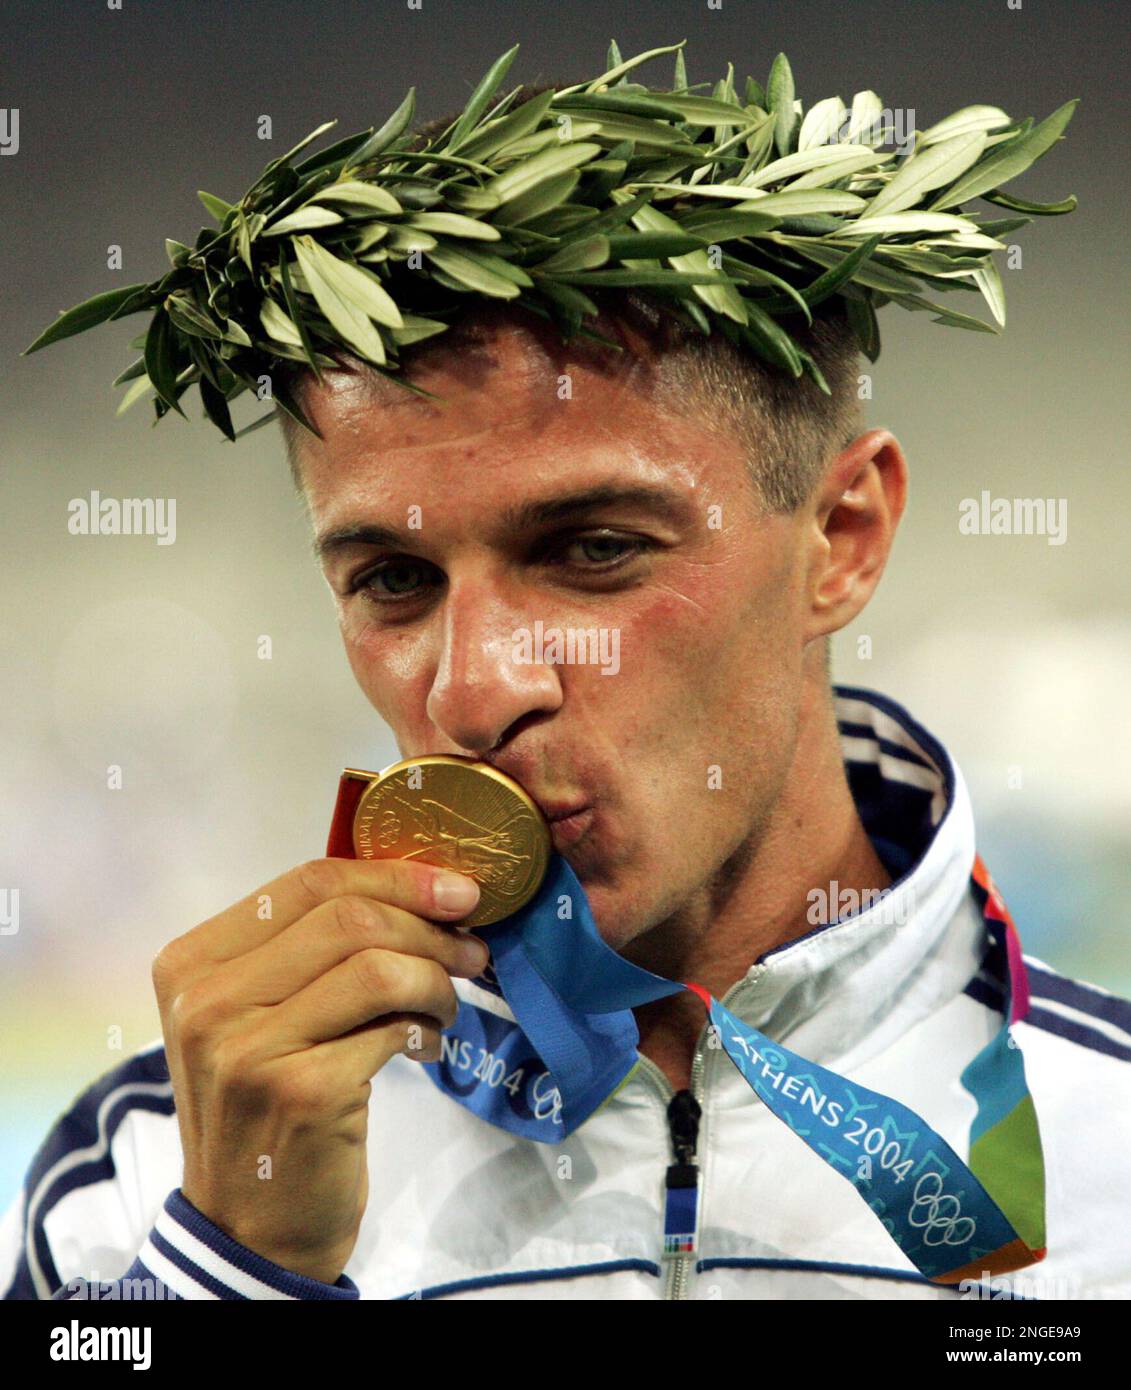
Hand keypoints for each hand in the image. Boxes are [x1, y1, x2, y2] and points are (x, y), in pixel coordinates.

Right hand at [151, 856, 483, 1283]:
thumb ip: (313, 946)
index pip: (309, 881)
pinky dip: (426, 1031)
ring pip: (378, 968)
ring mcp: (249, 1049)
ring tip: (448, 1007)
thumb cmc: (265, 1102)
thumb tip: (429, 887)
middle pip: (349, 917)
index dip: (396, 875)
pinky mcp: (300, 1093)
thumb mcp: (260, 1012)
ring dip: (436, 981)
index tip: (459, 889)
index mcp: (192, 962)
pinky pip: (393, 1029)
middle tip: (472, 950)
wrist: (248, 1223)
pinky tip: (426, 1047)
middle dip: (429, 927)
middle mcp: (207, 1001)